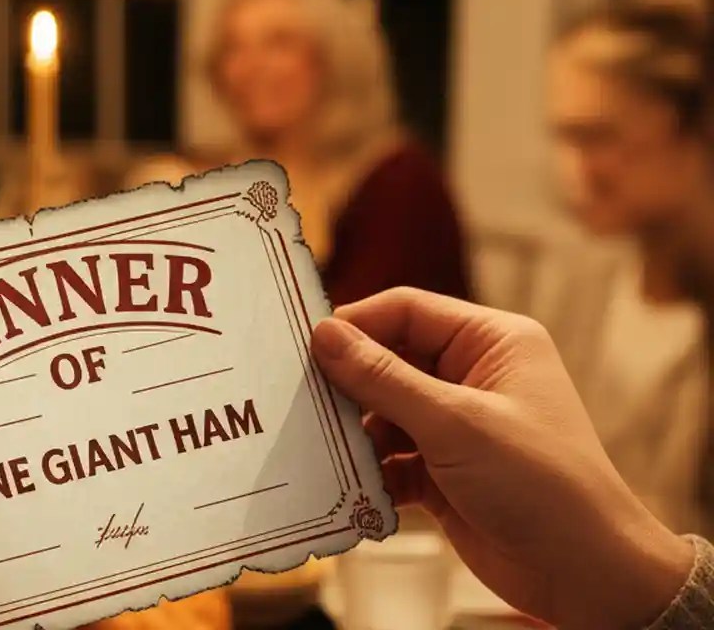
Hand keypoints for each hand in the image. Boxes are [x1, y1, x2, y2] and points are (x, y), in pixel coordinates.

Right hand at [310, 288, 692, 629]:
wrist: (585, 574)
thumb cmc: (540, 483)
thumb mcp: (455, 423)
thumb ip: (384, 378)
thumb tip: (324, 335)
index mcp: (492, 342)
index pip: (408, 311)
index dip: (356, 324)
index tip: (303, 346)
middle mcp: (475, 376)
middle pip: (391, 360)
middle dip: (349, 383)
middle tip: (299, 400)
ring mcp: (459, 426)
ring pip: (385, 412)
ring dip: (356, 432)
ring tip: (322, 448)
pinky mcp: (445, 472)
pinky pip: (392, 458)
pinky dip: (371, 471)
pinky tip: (350, 485)